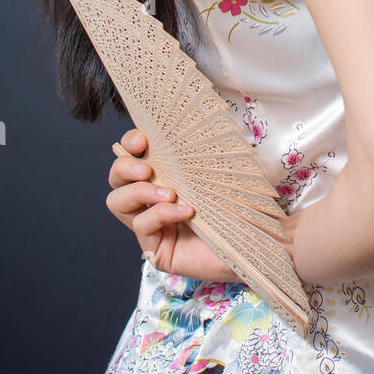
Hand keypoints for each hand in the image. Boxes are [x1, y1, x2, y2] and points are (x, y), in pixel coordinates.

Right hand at [107, 128, 242, 282]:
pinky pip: (142, 226)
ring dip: (140, 192)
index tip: (143, 138)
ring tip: (169, 193)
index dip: (130, 143)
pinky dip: (161, 214)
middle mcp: (152, 199)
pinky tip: (185, 212)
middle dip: (124, 167)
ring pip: (118, 202)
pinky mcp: (156, 249)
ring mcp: (152, 225)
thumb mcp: (217, 171)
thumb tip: (183, 123)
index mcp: (165, 174)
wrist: (258, 242)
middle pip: (116, 177)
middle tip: (147, 168)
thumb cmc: (241, 204)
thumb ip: (196, 153)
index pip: (133, 153)